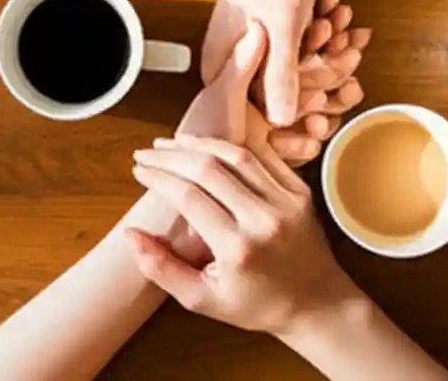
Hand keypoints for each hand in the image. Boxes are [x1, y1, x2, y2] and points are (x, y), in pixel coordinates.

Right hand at [127, 135, 358, 334]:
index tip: (139, 170)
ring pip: (236, 156)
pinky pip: (263, 158)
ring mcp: (286, 201)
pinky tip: (209, 145)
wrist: (316, 304)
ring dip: (200, 144)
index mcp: (236, 248)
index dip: (159, 177)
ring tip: (172, 142)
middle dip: (172, 155)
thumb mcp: (201, 299)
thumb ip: (162, 268)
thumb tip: (131, 234)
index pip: (188, 197)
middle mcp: (262, 219)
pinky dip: (233, 147)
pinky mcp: (301, 192)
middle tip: (147, 152)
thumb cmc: (255, 305)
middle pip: (208, 169)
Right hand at [184, 0, 371, 165]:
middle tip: (350, 49)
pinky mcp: (266, 29)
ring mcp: (249, 44)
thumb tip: (282, 120)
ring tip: (343, 18)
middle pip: (282, 84)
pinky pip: (297, 43)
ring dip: (326, 43)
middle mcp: (231, 59)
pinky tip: (336, 9)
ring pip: (295, 62)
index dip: (301, 103)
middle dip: (322, 66)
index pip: (261, 107)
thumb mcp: (282, 31)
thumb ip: (280, 78)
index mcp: (222, 65)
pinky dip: (319, 28)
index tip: (331, 95)